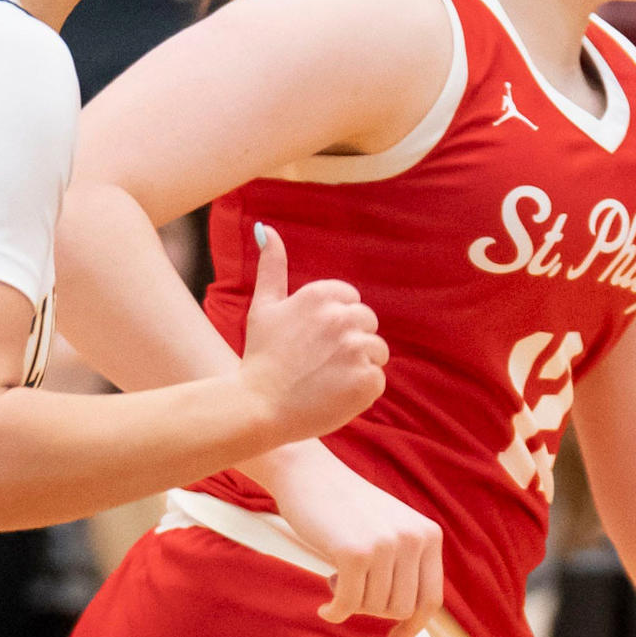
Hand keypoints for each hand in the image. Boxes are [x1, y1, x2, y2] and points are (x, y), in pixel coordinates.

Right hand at [233, 222, 384, 442]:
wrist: (258, 408)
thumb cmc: (260, 357)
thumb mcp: (264, 306)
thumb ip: (272, 266)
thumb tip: (265, 228)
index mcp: (322, 295)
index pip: (353, 302)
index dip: (334, 325)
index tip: (312, 342)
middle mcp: (342, 317)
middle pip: (368, 325)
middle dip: (349, 343)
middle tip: (318, 363)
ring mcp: (357, 349)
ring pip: (377, 352)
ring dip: (357, 367)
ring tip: (325, 379)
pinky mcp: (368, 380)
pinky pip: (377, 380)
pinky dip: (360, 391)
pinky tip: (333, 395)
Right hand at [268, 448, 444, 636]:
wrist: (309, 475)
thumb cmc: (345, 511)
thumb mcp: (391, 531)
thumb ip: (406, 565)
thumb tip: (409, 619)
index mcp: (428, 535)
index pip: (431, 598)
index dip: (414, 626)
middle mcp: (413, 539)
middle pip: (400, 608)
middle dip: (372, 610)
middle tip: (350, 590)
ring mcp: (385, 545)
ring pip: (374, 608)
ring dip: (351, 603)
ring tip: (336, 579)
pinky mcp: (354, 552)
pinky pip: (348, 604)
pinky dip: (335, 612)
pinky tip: (324, 608)